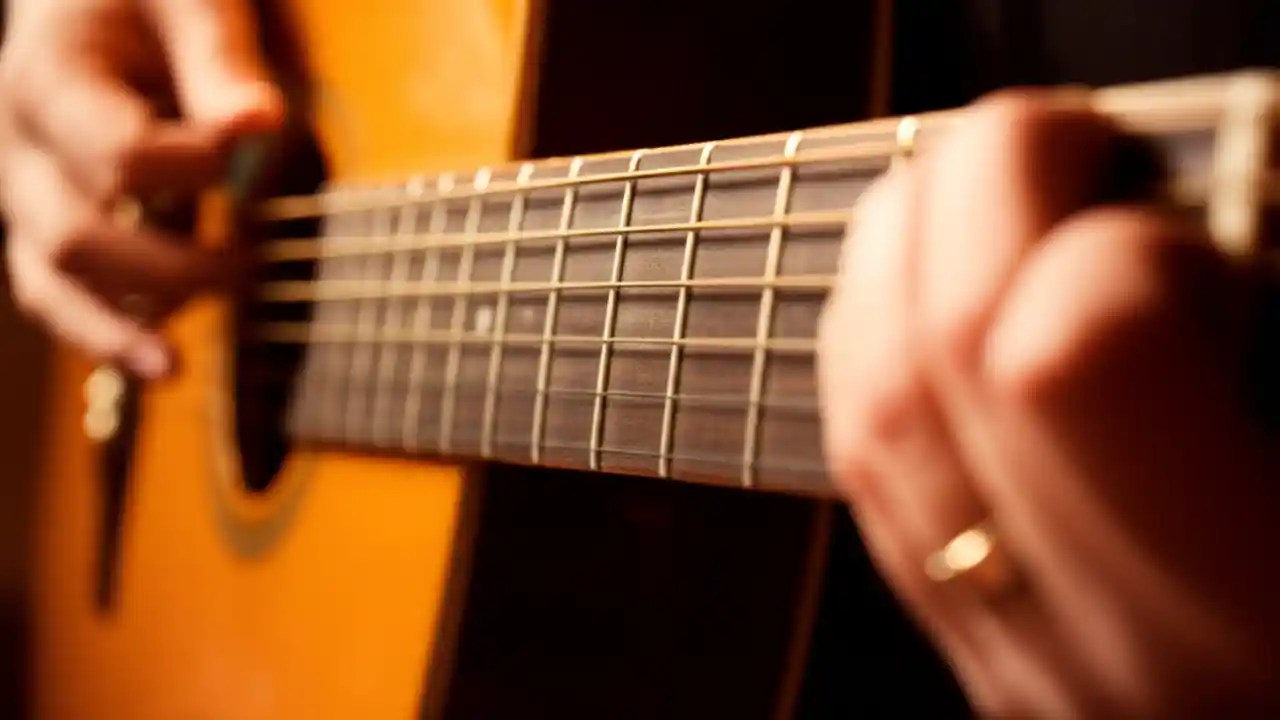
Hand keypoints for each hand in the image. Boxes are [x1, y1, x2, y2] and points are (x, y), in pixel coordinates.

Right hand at [0, 0, 282, 377]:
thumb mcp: (192, 0)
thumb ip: (221, 62)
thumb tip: (259, 126)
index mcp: (49, 77)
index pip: (119, 155)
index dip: (195, 168)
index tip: (259, 144)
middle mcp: (20, 143)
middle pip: (74, 235)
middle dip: (168, 267)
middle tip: (253, 267)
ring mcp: (27, 190)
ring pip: (48, 280)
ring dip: (117, 327)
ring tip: (179, 367)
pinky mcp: (48, 220)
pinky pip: (55, 292)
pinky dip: (102, 333)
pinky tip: (162, 365)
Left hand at [817, 89, 1279, 715]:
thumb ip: (1277, 341)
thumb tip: (1167, 225)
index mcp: (1252, 609)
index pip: (1066, 366)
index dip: (1113, 247)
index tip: (1188, 232)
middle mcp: (1107, 653)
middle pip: (933, 365)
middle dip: (968, 194)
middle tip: (1061, 138)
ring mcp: (1018, 664)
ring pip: (872, 422)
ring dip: (897, 260)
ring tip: (980, 189)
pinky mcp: (979, 652)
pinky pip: (872, 484)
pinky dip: (876, 350)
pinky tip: (931, 293)